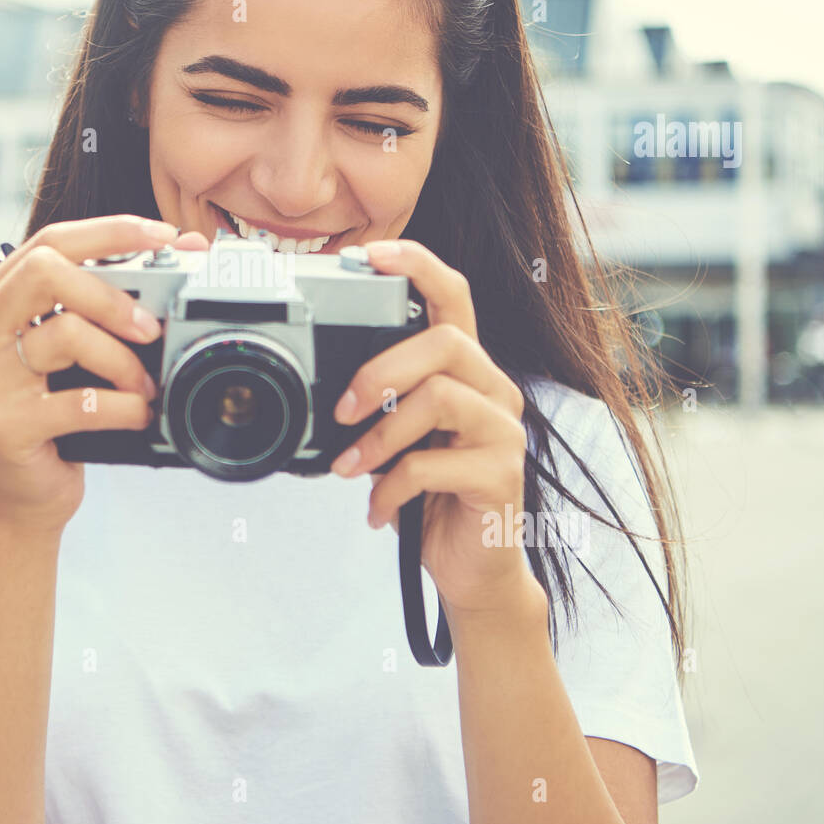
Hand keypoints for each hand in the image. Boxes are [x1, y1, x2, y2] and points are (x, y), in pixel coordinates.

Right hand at [0, 215, 209, 531]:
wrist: (26, 493)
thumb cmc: (59, 411)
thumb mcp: (83, 347)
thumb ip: (117, 297)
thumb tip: (188, 247)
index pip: (49, 241)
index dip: (110, 232)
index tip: (163, 237)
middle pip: (44, 271)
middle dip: (111, 293)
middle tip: (150, 327)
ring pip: (64, 332)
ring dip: (123, 360)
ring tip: (145, 385)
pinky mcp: (3, 426)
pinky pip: (79, 402)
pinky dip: (124, 407)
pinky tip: (139, 414)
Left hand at [327, 239, 538, 615]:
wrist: (472, 569)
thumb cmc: (430, 496)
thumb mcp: (396, 440)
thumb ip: (375, 406)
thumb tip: (319, 390)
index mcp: (465, 371)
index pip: (453, 296)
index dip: (417, 264)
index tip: (371, 253)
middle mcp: (493, 390)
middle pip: (447, 342)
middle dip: (382, 368)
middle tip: (341, 407)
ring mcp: (504, 431)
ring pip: (440, 397)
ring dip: (381, 434)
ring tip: (349, 468)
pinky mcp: (503, 474)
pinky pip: (436, 464)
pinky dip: (392, 487)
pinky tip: (377, 508)